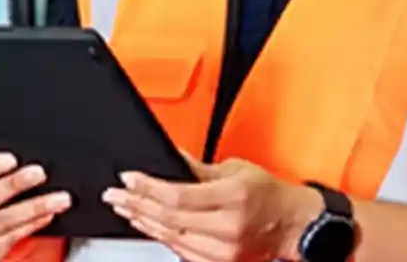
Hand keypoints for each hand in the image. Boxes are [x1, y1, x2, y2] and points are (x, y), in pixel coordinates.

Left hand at [102, 154, 322, 261]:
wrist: (292, 224)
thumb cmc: (268, 193)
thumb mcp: (235, 168)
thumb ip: (198, 167)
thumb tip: (168, 156)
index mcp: (232, 197)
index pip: (178, 195)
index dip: (147, 187)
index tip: (128, 179)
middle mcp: (227, 227)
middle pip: (169, 218)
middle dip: (136, 204)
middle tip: (115, 195)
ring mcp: (224, 250)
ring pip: (171, 237)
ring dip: (143, 222)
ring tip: (125, 208)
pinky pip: (181, 251)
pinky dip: (161, 237)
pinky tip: (147, 225)